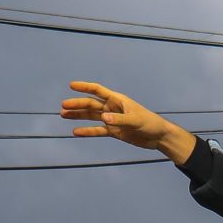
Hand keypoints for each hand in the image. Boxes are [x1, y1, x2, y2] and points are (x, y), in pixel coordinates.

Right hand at [63, 82, 196, 162]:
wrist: (158, 137)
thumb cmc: (150, 123)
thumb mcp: (136, 120)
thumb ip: (120, 120)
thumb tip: (103, 119)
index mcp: (117, 100)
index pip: (98, 90)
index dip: (85, 87)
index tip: (71, 85)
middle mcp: (112, 108)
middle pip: (91, 104)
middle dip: (77, 105)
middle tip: (63, 106)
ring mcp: (112, 120)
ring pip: (92, 116)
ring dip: (78, 116)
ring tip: (64, 115)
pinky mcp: (114, 131)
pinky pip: (98, 130)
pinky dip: (88, 131)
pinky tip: (76, 132)